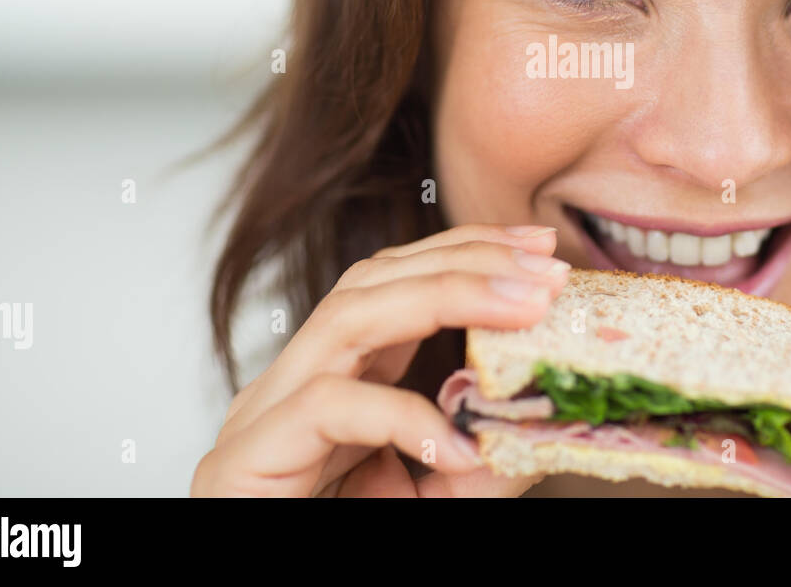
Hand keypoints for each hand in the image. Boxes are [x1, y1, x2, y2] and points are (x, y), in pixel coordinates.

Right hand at [190, 224, 570, 496]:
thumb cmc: (348, 543)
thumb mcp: (436, 498)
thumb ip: (481, 456)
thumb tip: (546, 414)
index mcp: (335, 379)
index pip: (397, 283)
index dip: (468, 253)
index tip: (539, 248)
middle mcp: (293, 383)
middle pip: (374, 279)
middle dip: (468, 259)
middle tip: (546, 266)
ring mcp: (261, 416)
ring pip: (347, 317)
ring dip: (446, 296)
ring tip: (526, 307)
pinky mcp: (245, 459)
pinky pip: (327, 406)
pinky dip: (401, 416)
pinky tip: (455, 445)